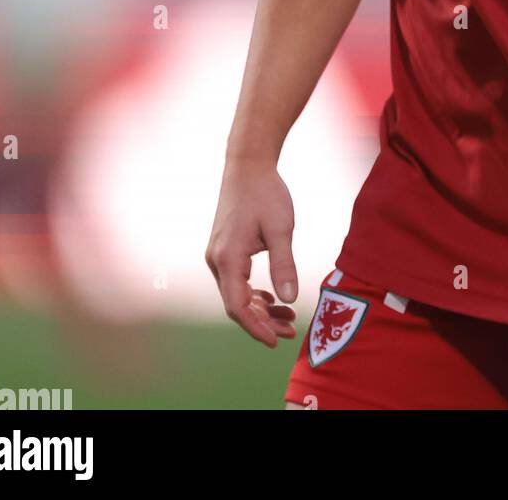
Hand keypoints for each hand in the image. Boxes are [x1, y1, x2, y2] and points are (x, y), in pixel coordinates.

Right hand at [205, 159, 299, 347]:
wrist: (247, 165)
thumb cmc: (266, 193)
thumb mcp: (281, 228)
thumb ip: (284, 264)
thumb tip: (290, 299)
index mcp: (228, 258)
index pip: (237, 307)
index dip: (256, 328)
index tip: (276, 341)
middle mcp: (217, 260)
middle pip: (236, 304)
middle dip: (263, 322)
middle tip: (290, 331)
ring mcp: (218, 255)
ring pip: (237, 294)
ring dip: (260, 309)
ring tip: (288, 318)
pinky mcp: (224, 250)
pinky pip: (236, 282)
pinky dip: (254, 294)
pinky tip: (273, 299)